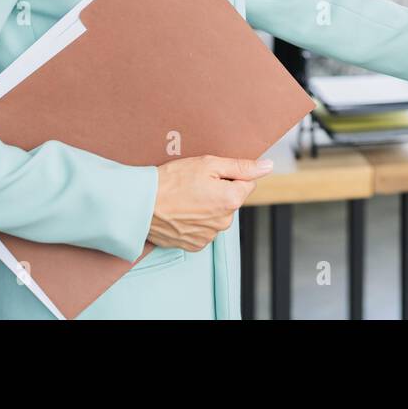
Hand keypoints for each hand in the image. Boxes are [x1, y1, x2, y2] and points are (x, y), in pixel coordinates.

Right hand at [149, 155, 273, 251]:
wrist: (140, 205)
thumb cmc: (172, 181)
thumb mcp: (208, 164)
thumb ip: (242, 167)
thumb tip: (267, 166)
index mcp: (232, 200)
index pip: (247, 183)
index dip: (230, 175)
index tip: (212, 174)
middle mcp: (225, 222)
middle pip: (232, 200)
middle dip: (220, 191)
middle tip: (195, 184)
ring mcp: (210, 235)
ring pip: (218, 215)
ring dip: (208, 207)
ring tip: (185, 199)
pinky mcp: (195, 244)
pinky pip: (205, 229)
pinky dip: (196, 221)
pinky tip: (182, 212)